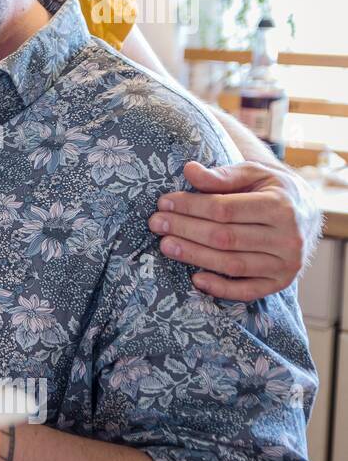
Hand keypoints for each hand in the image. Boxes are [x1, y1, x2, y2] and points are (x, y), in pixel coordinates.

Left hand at [149, 160, 321, 300]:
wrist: (304, 212)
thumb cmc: (270, 189)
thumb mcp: (253, 173)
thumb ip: (222, 175)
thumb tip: (190, 170)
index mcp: (280, 206)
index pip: (225, 209)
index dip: (190, 206)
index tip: (164, 202)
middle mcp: (288, 237)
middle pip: (224, 237)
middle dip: (185, 230)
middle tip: (155, 223)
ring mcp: (286, 263)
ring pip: (231, 264)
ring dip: (194, 257)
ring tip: (165, 245)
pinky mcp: (281, 283)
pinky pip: (247, 291)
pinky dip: (221, 288)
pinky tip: (195, 279)